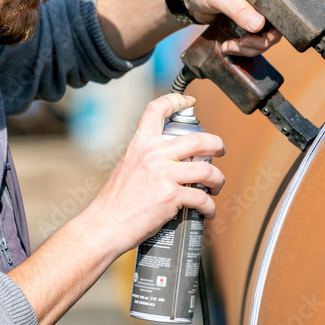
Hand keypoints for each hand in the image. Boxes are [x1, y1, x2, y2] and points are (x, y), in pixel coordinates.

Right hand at [81, 94, 225, 256]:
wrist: (105, 225)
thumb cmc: (114, 203)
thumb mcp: (126, 167)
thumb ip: (146, 158)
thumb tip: (168, 160)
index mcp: (140, 145)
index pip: (157, 110)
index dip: (176, 100)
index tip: (189, 101)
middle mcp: (153, 155)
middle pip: (198, 139)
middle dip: (216, 145)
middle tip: (219, 151)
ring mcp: (163, 175)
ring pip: (207, 170)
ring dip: (218, 179)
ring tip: (215, 186)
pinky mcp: (171, 197)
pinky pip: (202, 198)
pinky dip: (210, 207)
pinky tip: (208, 211)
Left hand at [178, 0, 283, 56]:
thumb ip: (238, 8)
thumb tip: (259, 26)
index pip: (283, 6)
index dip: (277, 24)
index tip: (259, 34)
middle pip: (276, 26)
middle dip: (260, 41)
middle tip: (241, 44)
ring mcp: (257, 11)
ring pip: (265, 37)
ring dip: (251, 48)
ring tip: (230, 47)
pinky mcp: (248, 22)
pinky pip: (254, 40)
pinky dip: (244, 48)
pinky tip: (229, 47)